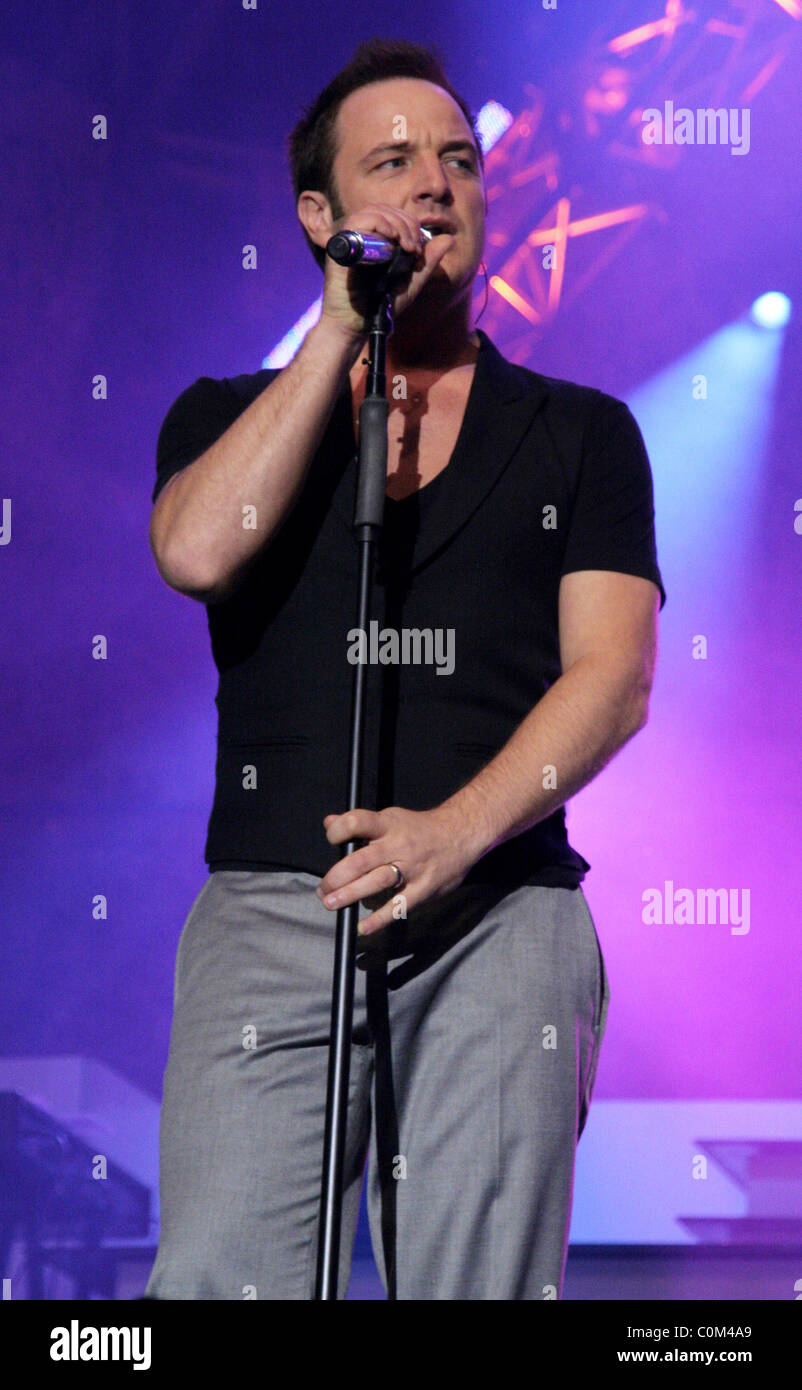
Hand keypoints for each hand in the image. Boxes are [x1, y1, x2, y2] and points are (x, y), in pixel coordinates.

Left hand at [316, 803, 480, 935]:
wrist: (462, 833)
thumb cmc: (420, 828)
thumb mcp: (391, 818)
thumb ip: (361, 823)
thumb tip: (329, 822)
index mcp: (388, 824)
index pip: (357, 821)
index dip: (339, 829)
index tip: (332, 839)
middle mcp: (398, 845)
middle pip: (361, 860)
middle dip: (336, 877)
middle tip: (323, 889)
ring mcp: (411, 868)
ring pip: (376, 882)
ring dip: (350, 894)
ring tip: (332, 903)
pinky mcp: (423, 888)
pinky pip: (399, 906)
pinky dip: (380, 919)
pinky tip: (363, 927)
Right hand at [318, 203, 455, 343]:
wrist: (356, 323)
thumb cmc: (380, 305)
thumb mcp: (411, 282)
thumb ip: (428, 261)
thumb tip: (449, 239)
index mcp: (378, 240)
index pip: (395, 215)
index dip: (411, 224)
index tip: (418, 249)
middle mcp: (364, 235)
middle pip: (386, 209)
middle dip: (406, 224)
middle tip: (413, 248)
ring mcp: (351, 238)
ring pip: (374, 211)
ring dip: (395, 223)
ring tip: (405, 245)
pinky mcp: (341, 245)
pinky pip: (357, 220)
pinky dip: (378, 223)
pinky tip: (391, 237)